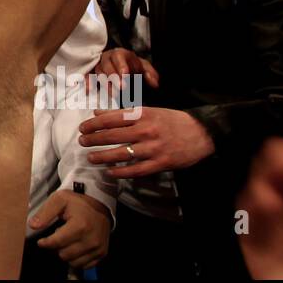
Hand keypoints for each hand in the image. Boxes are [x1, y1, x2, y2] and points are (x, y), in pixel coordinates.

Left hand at [28, 190, 112, 268]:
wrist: (100, 204)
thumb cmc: (78, 202)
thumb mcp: (59, 199)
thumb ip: (45, 213)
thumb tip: (33, 225)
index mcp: (80, 225)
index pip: (57, 243)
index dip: (45, 243)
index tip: (41, 242)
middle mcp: (91, 239)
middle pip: (64, 254)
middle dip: (57, 247)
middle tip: (59, 235)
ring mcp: (98, 248)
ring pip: (73, 262)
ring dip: (67, 253)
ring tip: (68, 240)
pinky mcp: (102, 253)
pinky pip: (83, 265)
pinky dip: (77, 258)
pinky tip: (75, 246)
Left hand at [80, 106, 213, 177]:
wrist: (201, 133)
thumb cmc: (172, 120)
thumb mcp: (148, 111)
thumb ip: (123, 113)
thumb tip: (98, 113)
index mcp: (142, 115)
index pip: (111, 119)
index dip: (94, 124)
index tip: (82, 128)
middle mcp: (146, 130)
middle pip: (112, 136)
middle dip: (93, 139)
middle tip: (81, 142)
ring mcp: (153, 148)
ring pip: (122, 154)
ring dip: (103, 156)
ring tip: (91, 158)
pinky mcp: (161, 163)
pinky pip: (136, 170)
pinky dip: (121, 172)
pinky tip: (110, 172)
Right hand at [87, 47, 158, 105]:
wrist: (123, 66)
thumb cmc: (134, 66)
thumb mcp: (144, 67)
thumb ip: (151, 74)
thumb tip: (154, 83)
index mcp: (120, 53)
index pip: (119, 57)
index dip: (121, 65)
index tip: (125, 74)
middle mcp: (107, 57)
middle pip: (107, 65)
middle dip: (114, 76)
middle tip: (122, 87)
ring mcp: (99, 65)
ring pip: (99, 73)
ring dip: (106, 84)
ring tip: (114, 94)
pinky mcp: (92, 73)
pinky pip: (88, 77)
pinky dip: (87, 83)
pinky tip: (89, 91)